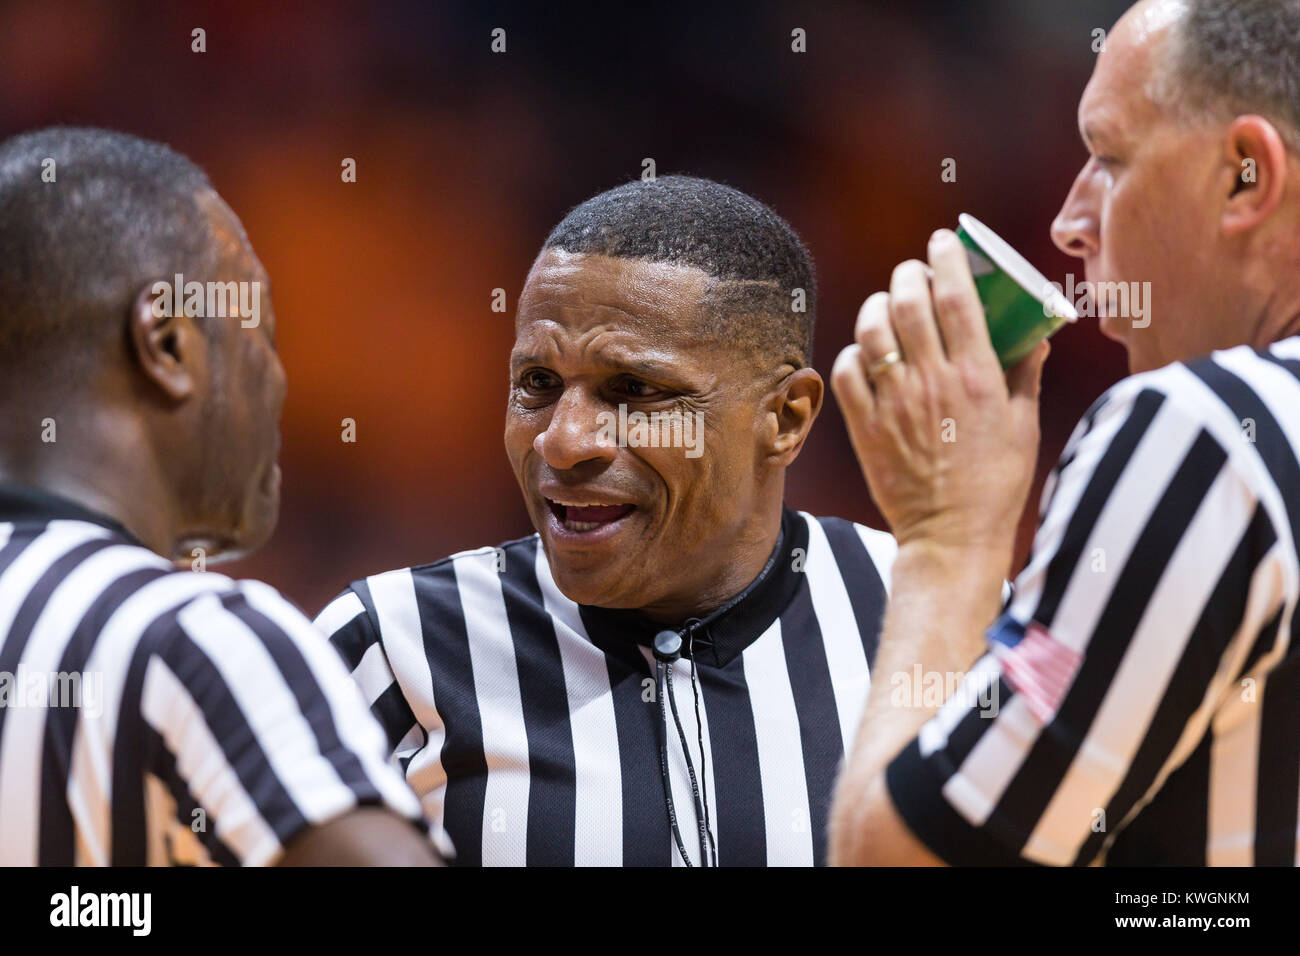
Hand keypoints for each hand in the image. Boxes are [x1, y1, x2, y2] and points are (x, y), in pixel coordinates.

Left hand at [831, 229, 1047, 573]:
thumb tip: (1037, 332)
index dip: (946, 259)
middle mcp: (933, 383)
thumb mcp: (1024, 425)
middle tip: (913, 273)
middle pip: (908, 303)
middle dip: (907, 274)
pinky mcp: (866, 426)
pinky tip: (865, 352)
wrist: (952, 536)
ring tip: (885, 304)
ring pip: (872, 330)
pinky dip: (853, 352)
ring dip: (876, 306)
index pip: (957, 298)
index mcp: (978, 378)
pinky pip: (848, 372)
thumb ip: (1026, 374)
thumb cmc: (995, 484)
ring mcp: (894, 404)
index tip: (943, 241)